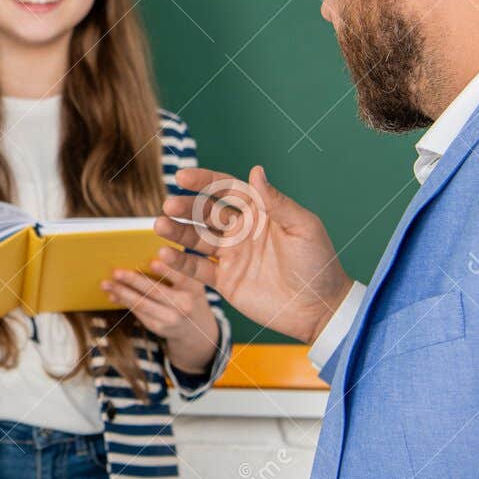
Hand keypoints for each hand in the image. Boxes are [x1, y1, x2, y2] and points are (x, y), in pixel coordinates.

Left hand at [101, 264, 218, 374]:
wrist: (195, 329)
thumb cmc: (188, 295)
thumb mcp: (191, 283)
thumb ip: (175, 270)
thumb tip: (143, 257)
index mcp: (194, 288)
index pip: (181, 277)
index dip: (167, 270)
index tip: (152, 261)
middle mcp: (184, 304)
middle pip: (156, 291)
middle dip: (134, 281)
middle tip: (116, 271)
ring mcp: (171, 318)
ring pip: (142, 304)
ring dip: (122, 293)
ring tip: (106, 283)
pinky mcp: (158, 327)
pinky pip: (138, 313)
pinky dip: (124, 302)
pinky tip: (113, 295)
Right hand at [156, 166, 353, 344]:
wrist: (319, 308)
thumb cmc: (318, 264)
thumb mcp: (302, 227)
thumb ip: (276, 201)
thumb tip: (256, 170)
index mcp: (259, 212)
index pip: (226, 189)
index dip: (204, 181)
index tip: (182, 176)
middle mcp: (241, 231)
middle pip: (206, 213)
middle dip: (186, 207)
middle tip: (169, 206)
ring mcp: (232, 256)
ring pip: (197, 239)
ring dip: (177, 232)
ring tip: (159, 226)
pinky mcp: (226, 280)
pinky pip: (198, 269)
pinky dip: (180, 263)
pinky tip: (164, 255)